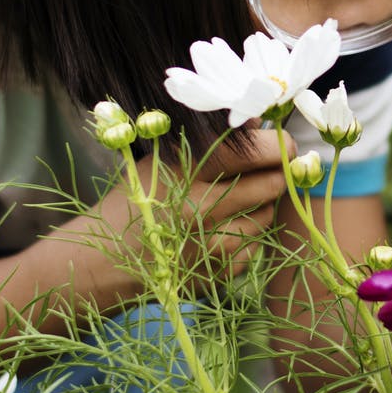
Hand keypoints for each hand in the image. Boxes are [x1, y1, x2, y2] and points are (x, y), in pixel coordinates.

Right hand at [97, 127, 294, 288]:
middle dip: (276, 172)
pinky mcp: (223, 271)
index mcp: (186, 172)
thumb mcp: (164, 157)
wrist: (110, 259)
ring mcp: (215, 245)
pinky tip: (222, 227)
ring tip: (233, 198)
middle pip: (272, 183)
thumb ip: (213, 137)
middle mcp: (203, 209)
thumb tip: (258, 121)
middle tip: (268, 167)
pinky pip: (258, 242)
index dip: (277, 144)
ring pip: (269, 213)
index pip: (254, 152)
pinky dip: (249, 232)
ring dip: (261, 202)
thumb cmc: (142, 197)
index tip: (281, 142)